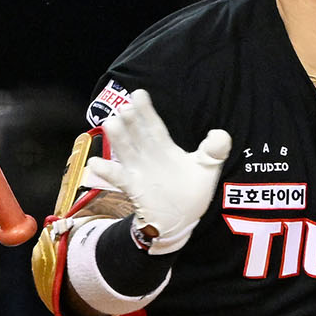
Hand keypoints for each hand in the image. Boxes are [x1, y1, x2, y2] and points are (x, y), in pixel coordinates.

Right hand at [82, 90, 231, 253]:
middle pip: (138, 135)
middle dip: (131, 121)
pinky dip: (107, 171)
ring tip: (111, 123)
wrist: (181, 220)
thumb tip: (220, 134)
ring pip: (127, 152)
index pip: (154, 126)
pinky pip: (119, 178)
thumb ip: (215, 150)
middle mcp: (148, 156)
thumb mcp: (207, 168)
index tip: (139, 94)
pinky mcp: (135, 189)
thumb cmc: (191, 191)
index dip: (147, 111)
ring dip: (119, 139)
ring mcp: (139, 171)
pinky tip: (95, 163)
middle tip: (125, 108)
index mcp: (164, 147)